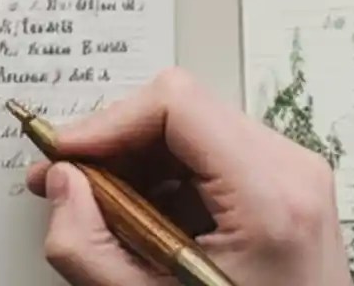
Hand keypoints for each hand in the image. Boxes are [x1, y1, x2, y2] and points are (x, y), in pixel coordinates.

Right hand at [26, 68, 352, 285]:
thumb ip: (89, 248)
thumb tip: (61, 183)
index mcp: (271, 199)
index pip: (176, 105)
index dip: (107, 122)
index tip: (67, 152)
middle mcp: (291, 172)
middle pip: (179, 111)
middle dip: (113, 144)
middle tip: (68, 181)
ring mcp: (291, 175)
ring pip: (188, 128)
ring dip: (133, 161)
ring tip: (100, 207)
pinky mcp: (282, 186)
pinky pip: (206, 153)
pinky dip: (160, 177)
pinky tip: (139, 217)